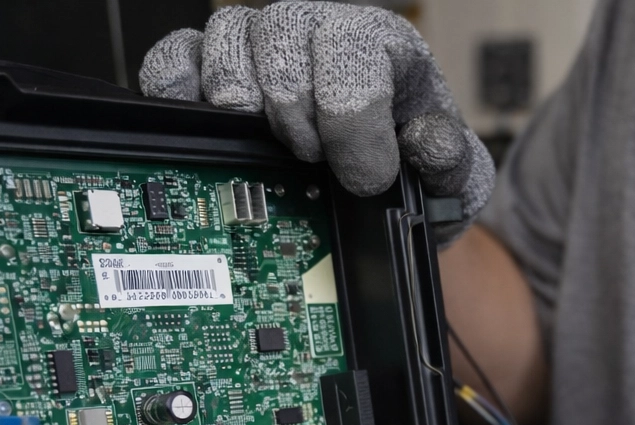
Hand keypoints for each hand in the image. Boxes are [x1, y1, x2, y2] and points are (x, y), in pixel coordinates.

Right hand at [139, 2, 492, 236]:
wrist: (393, 184)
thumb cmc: (419, 167)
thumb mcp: (458, 174)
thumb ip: (452, 158)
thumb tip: (423, 141)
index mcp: (385, 44)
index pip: (351, 50)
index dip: (352, 121)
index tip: (364, 177)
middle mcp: (319, 30)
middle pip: (280, 33)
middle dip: (294, 110)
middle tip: (313, 160)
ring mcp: (265, 47)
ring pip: (228, 34)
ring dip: (239, 100)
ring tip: (267, 145)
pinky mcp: (218, 71)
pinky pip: (177, 54)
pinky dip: (175, 85)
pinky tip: (198, 123)